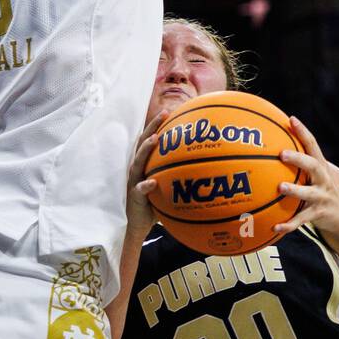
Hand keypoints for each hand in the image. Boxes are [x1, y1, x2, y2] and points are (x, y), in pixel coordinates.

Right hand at [125, 109, 169, 236]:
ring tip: (155, 139)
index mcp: (145, 165)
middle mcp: (137, 170)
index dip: (156, 126)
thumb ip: (178, 176)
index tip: (169, 112)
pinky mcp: (134, 197)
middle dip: (152, 127)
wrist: (137, 226)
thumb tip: (204, 168)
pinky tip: (152, 183)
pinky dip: (145, 185)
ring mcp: (134, 182)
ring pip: (138, 162)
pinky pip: (139, 190)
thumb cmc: (154, 204)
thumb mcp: (167, 187)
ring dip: (146, 149)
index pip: (149, 140)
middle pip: (142, 143)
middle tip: (164, 114)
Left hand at [273, 116, 338, 237]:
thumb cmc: (320, 189)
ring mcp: (322, 197)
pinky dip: (288, 224)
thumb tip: (267, 149)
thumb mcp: (314, 174)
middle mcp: (323, 180)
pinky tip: (274, 227)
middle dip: (298, 159)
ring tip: (280, 187)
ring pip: (308, 193)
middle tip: (282, 153)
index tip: (291, 118)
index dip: (303, 131)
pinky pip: (301, 220)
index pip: (312, 145)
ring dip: (295, 190)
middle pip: (313, 166)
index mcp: (320, 167)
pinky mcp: (318, 215)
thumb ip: (298, 162)